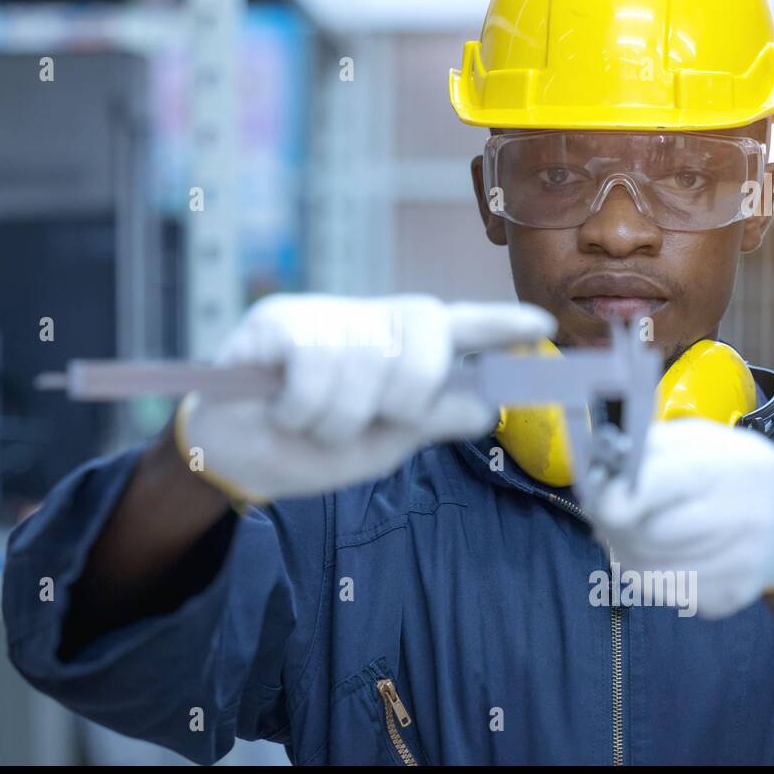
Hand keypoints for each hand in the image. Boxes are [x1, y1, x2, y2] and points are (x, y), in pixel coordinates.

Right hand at [176, 293, 555, 501]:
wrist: (232, 457)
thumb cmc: (309, 445)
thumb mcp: (379, 445)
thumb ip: (426, 423)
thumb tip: (484, 407)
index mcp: (398, 350)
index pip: (456, 327)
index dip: (498, 324)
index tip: (540, 324)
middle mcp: (367, 322)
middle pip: (425, 337)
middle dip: (407, 393)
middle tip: (370, 419)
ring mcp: (325, 316)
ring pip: (367, 366)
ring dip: (339, 420)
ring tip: (310, 423)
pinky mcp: (279, 321)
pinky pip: (315, 369)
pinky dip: (303, 409)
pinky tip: (282, 409)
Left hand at [584, 418, 773, 618]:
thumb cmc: (732, 469)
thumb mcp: (700, 440)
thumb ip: (650, 448)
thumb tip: (600, 470)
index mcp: (730, 469)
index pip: (656, 485)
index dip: (615, 492)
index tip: (598, 489)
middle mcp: (741, 519)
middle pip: (645, 533)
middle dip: (610, 522)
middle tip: (602, 509)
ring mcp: (738, 564)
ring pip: (646, 568)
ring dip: (621, 548)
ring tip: (623, 529)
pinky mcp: (730, 596)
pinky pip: (663, 591)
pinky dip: (644, 572)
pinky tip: (652, 552)